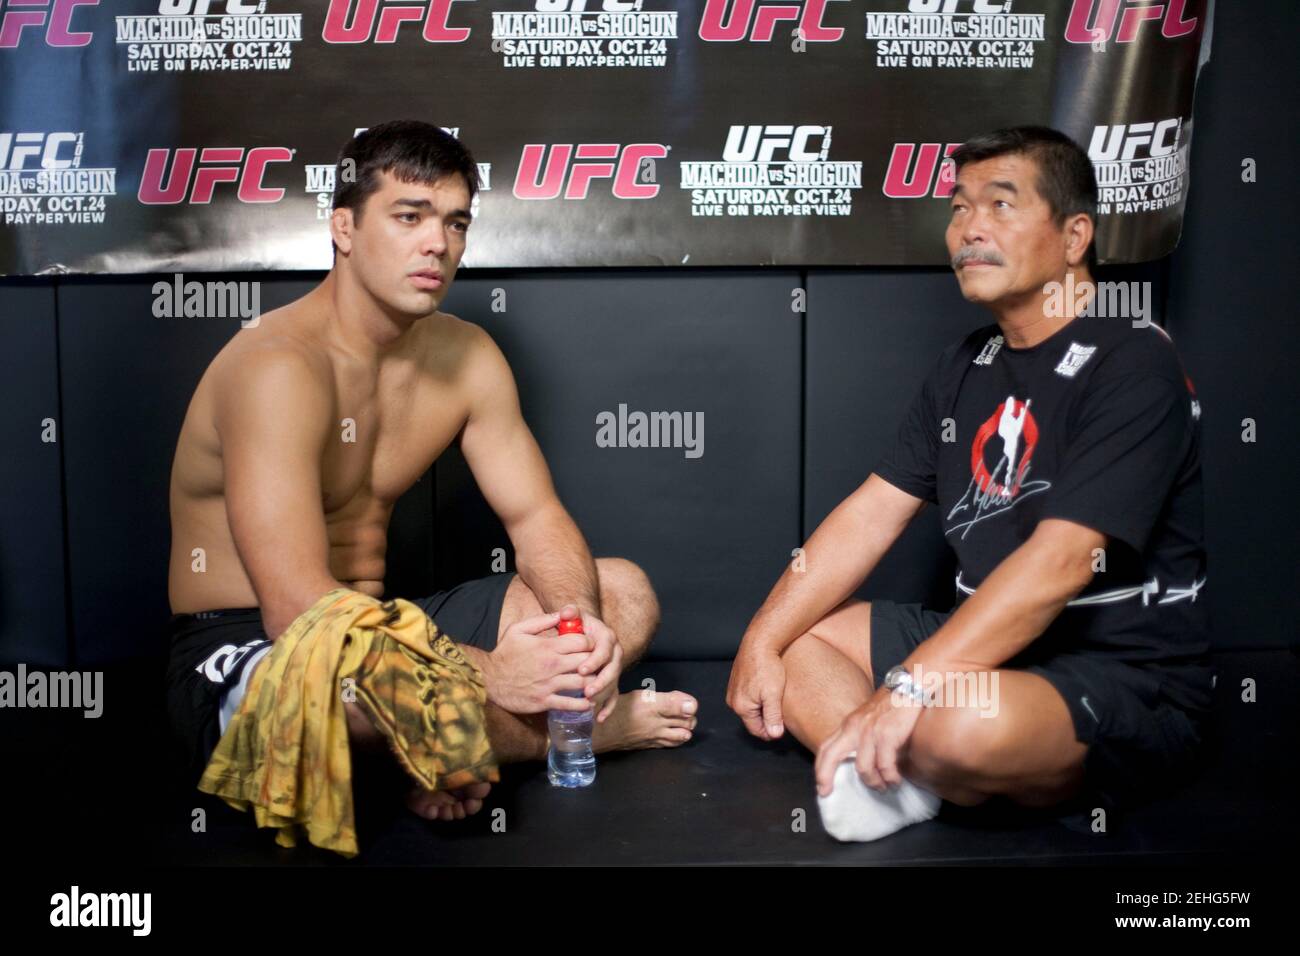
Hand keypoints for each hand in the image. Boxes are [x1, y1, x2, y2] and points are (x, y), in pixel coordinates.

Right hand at [483, 610, 593, 714]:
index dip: (591, 643)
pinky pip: (570, 704)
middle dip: (596, 663)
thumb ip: (543, 620)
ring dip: (593, 683)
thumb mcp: (519, 629)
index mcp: (548, 647)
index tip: (591, 646)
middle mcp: (552, 665)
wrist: (487, 679)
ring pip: (583, 683)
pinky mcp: (544, 701)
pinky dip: (583, 704)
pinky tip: (588, 702)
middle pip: (587, 662)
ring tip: (597, 682)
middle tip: (599, 665)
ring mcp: (549, 684)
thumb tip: (563, 613)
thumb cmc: (504, 652)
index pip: (582, 642)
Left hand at [563, 605, 621, 723]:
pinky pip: (614, 696)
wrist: (584, 632)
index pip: (604, 650)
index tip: (581, 669)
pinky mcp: (611, 681)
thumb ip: (570, 612)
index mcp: (607, 637)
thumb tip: (567, 611)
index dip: (594, 660)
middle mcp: (614, 653)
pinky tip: (600, 718)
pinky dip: (608, 708)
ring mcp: (614, 668)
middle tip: (587, 691)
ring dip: (603, 695)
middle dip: (601, 682)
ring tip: (589, 704)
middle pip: (613, 670)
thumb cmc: (575, 626)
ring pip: (613, 684)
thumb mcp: (574, 616)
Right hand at [725, 642, 786, 739]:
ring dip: (762, 708)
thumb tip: (774, 735)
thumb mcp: (773, 695)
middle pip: (752, 719)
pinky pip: (747, 696)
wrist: (759, 642)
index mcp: (741, 707)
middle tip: (782, 714)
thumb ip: (773, 717)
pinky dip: (758, 697)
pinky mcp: (736, 680)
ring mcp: (733, 690)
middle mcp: (733, 700)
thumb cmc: (767, 667)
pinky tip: (768, 690)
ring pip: (750, 707)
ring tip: (776, 701)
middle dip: (766, 719)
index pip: (756, 730)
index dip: (771, 732)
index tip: (783, 728)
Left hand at [814, 685, 923, 796]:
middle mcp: (855, 727)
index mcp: (849, 724)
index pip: (826, 747)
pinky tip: (895, 780)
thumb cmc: (892, 705)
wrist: (911, 686)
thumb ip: (861, 736)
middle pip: (831, 755)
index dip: (820, 769)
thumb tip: (859, 762)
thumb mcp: (869, 719)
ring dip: (873, 782)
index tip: (821, 787)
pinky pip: (884, 765)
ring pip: (862, 767)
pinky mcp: (887, 733)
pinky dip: (890, 777)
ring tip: (883, 787)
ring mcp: (870, 730)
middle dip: (825, 776)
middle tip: (828, 793)